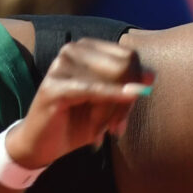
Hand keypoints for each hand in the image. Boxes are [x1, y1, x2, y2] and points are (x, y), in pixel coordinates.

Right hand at [9, 39, 150, 168]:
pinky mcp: (53, 87)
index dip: (135, 84)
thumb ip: (128, 87)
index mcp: (86, 48)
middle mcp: (72, 49)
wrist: (40, 145)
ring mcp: (60, 65)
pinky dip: (109, 102)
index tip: (129, 110)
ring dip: (113, 111)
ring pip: (111, 81)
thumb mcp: (108, 105)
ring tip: (103, 129)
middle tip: (118, 125)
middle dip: (127, 99)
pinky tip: (114, 121)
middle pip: (123, 66)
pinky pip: (93, 91)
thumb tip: (151, 75)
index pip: (129, 57)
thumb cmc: (75, 122)